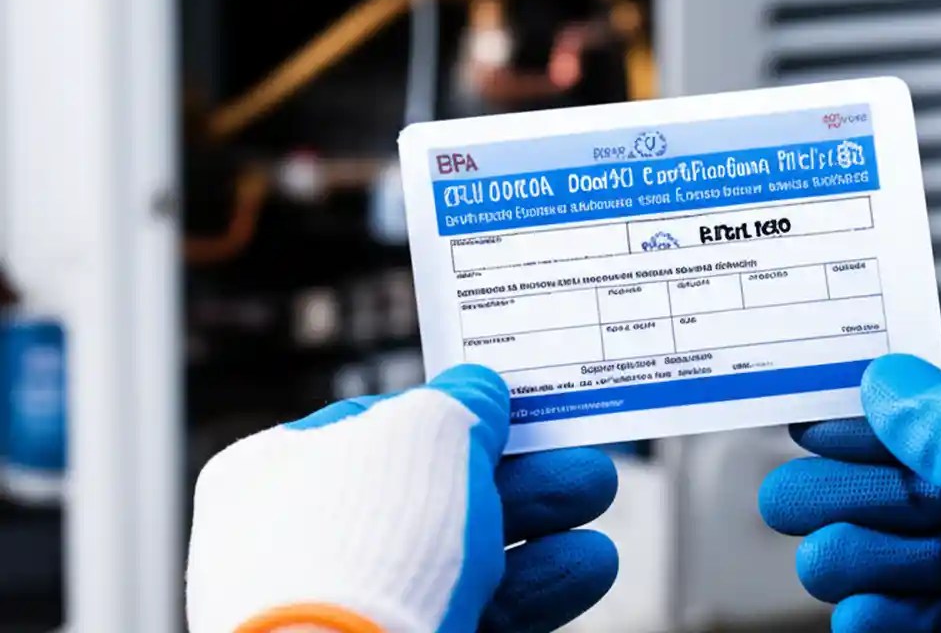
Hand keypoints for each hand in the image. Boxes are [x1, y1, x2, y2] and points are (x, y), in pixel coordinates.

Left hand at [187, 364, 618, 632]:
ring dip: (540, 521)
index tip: (517, 405)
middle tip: (576, 452)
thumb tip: (481, 391)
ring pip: (465, 555)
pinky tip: (588, 563)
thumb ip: (461, 404)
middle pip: (437, 491)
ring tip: (596, 496)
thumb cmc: (360, 543)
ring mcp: (355, 606)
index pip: (381, 428)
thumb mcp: (424, 432)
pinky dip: (535, 587)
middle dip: (519, 467)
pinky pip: (481, 610)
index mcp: (283, 472)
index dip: (455, 412)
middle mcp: (311, 542)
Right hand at [761, 354, 940, 631]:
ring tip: (817, 563)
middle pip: (939, 483)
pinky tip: (859, 616)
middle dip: (860, 490)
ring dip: (868, 557)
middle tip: (790, 497)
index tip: (825, 414)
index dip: (893, 409)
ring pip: (935, 555)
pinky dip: (897, 618)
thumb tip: (891, 382)